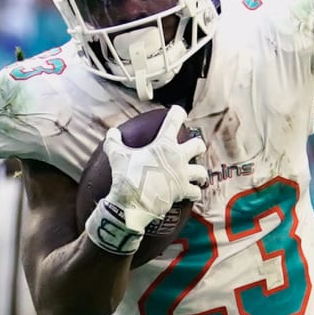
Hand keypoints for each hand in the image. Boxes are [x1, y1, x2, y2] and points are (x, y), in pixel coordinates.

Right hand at [103, 105, 206, 231]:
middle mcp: (178, 158)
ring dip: (200, 173)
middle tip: (195, 147)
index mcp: (164, 145)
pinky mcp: (183, 191)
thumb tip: (111, 132)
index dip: (178, 113)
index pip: (174, 121)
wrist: (134, 203)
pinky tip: (192, 193)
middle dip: (198, 145)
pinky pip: (196, 192)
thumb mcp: (117, 156)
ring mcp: (182, 175)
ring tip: (199, 175)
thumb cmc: (127, 177)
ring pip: (201, 171)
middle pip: (197, 145)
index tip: (179, 111)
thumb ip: (114, 142)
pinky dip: (195, 192)